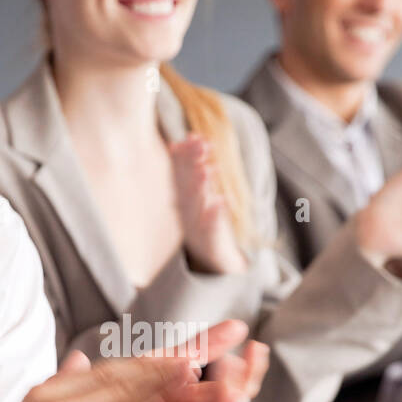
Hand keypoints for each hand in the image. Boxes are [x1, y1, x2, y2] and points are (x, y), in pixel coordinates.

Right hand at [0, 320, 249, 401]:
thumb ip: (61, 385)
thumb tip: (81, 359)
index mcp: (48, 394)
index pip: (107, 372)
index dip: (147, 362)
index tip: (178, 352)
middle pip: (121, 385)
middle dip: (163, 370)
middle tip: (198, 358)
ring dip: (162, 394)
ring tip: (194, 380)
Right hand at [169, 134, 247, 273]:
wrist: (213, 264)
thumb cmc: (204, 224)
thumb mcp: (196, 198)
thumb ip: (188, 169)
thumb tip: (183, 139)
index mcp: (183, 200)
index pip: (181, 174)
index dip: (185, 155)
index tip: (193, 136)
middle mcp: (187, 213)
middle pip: (187, 186)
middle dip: (192, 165)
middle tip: (200, 146)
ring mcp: (197, 229)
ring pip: (197, 207)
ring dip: (200, 188)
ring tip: (206, 170)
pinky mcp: (211, 246)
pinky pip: (212, 231)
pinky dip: (214, 218)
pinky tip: (219, 203)